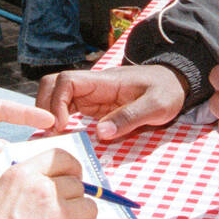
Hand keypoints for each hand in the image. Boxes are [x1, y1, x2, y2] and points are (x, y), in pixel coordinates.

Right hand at [0, 149, 105, 218]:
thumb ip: (27, 183)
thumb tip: (53, 182)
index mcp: (23, 175)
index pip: (60, 157)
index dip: (72, 168)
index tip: (74, 177)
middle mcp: (43, 191)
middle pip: (77, 186)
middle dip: (73, 201)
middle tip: (61, 216)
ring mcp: (59, 216)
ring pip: (90, 208)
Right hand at [36, 64, 185, 140]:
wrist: (174, 83)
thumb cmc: (166, 91)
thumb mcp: (157, 106)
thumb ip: (130, 118)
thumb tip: (101, 133)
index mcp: (105, 81)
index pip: (68, 80)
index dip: (57, 101)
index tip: (61, 126)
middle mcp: (93, 86)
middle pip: (54, 85)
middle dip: (45, 107)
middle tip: (51, 135)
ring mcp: (91, 95)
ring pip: (57, 97)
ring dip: (50, 115)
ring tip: (54, 138)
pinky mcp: (94, 106)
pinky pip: (68, 108)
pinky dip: (60, 121)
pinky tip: (63, 137)